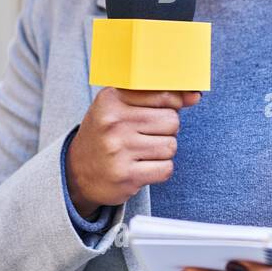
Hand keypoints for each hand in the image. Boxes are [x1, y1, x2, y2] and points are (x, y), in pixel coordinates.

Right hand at [65, 87, 201, 217]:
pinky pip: (166, 169)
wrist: (77, 171)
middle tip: (147, 134)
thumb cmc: (106, 133)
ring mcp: (119, 150)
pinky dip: (160, 169)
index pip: (163, 94)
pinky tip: (143, 166)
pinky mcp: (126, 176)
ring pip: (171, 145)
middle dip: (166, 129)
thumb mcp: (119, 106)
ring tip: (143, 151)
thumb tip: (195, 96)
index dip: (172, 104)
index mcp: (111, 99)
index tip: (164, 110)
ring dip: (163, 150)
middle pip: (171, 121)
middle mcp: (113, 123)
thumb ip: (157, 96)